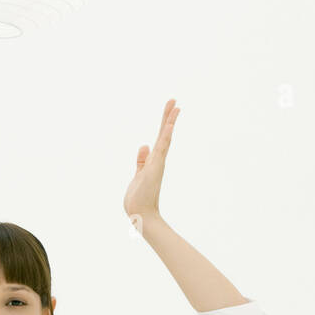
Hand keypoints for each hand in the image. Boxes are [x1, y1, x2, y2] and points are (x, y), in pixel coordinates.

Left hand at [123, 98, 179, 221]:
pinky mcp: (155, 167)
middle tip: (174, 101)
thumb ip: (141, 160)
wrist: (140, 213)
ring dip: (169, 122)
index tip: (169, 109)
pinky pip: (162, 148)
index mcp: (153, 161)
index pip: (159, 138)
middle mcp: (158, 160)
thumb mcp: (139, 174)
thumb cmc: (139, 197)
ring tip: (175, 106)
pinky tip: (169, 125)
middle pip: (164, 134)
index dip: (164, 124)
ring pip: (165, 138)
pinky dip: (166, 136)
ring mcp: (158, 163)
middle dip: (168, 117)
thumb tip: (144, 145)